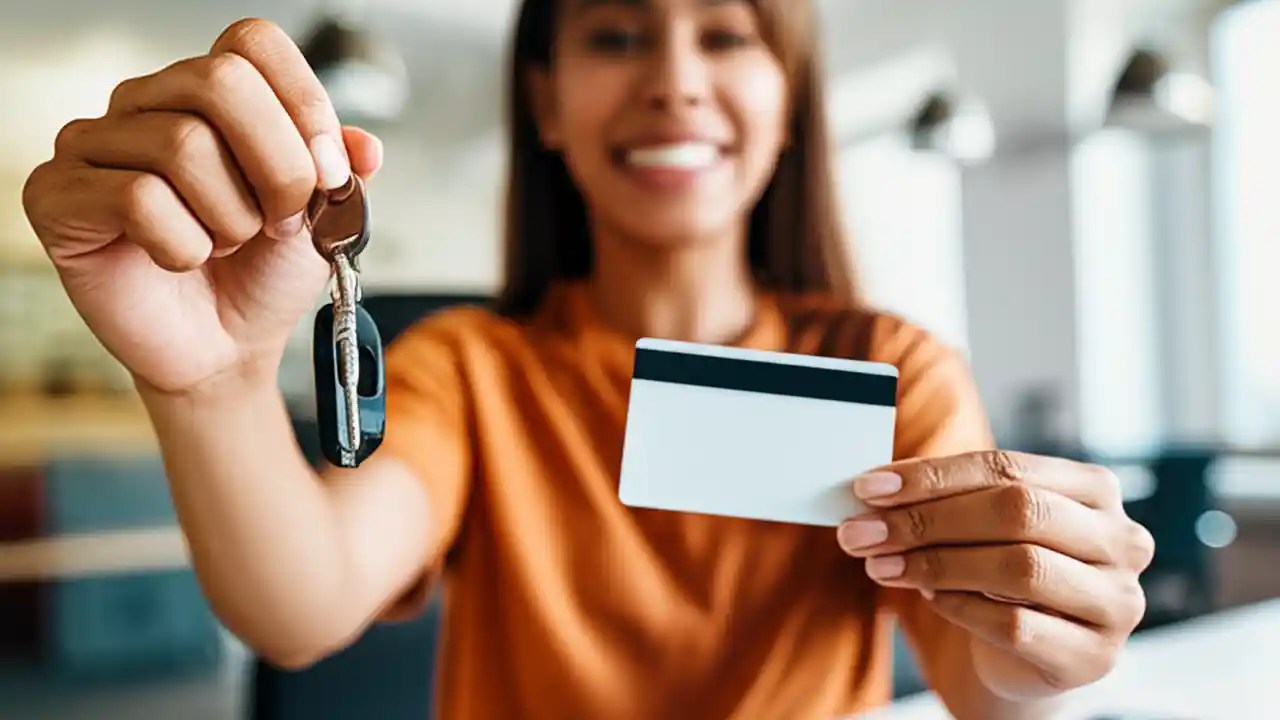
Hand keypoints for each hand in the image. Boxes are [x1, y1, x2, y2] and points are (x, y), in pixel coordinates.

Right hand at [22, 18, 383, 395]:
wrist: (225, 347)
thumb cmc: (261, 274)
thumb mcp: (325, 216)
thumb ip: (344, 171)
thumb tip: (365, 146)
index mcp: (209, 91)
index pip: (252, 43)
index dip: (303, 106)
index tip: (327, 174)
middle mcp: (146, 102)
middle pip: (219, 82)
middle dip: (277, 167)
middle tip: (279, 221)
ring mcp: (94, 144)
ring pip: (181, 145)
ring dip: (230, 218)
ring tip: (224, 244)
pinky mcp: (58, 195)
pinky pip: (136, 199)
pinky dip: (182, 246)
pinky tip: (179, 259)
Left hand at [837, 451, 1154, 700]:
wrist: (1030, 654)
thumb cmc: (1002, 573)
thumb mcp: (981, 526)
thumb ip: (944, 500)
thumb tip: (871, 490)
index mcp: (1094, 490)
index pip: (1007, 467)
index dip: (932, 476)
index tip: (868, 487)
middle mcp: (1121, 540)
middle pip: (1017, 511)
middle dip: (929, 519)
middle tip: (863, 532)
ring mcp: (1116, 600)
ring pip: (1020, 567)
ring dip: (936, 563)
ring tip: (883, 565)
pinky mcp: (1094, 655)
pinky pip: (1016, 624)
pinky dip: (960, 606)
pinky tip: (929, 598)